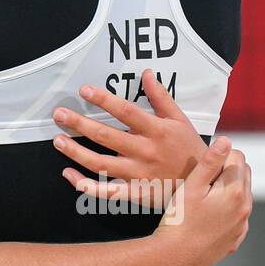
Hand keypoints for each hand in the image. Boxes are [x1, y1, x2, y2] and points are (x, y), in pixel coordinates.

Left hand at [52, 69, 206, 208]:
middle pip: (107, 136)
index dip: (104, 100)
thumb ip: (161, 97)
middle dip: (80, 124)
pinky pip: (107, 192)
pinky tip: (69, 175)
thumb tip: (146, 73)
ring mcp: (139, 174)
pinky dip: (87, 186)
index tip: (84, 90)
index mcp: (157, 130)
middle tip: (59, 114)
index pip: (126, 111)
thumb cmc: (189, 149)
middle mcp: (145, 151)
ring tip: (58, 141)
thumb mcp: (179, 120)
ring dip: (77, 152)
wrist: (206, 183)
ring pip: (101, 163)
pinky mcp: (136, 192)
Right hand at [149, 136, 252, 265]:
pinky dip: (226, 209)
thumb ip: (210, 162)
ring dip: (227, 189)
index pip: (237, 157)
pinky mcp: (235, 237)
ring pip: (241, 195)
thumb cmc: (179, 222)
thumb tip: (226, 141)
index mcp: (235, 192)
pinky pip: (236, 215)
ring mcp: (241, 225)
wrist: (175, 257)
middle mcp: (244, 208)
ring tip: (202, 197)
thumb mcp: (191, 186)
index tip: (204, 165)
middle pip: (243, 174)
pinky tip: (206, 214)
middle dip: (226, 170)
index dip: (219, 156)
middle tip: (202, 178)